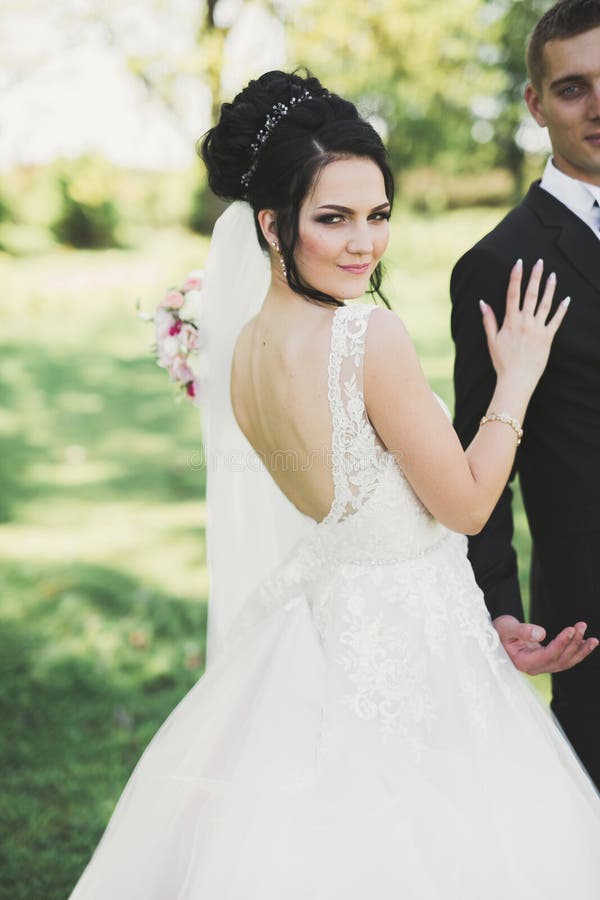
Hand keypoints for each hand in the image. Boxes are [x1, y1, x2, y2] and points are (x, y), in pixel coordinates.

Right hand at [480, 258, 569, 395]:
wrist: (516, 379)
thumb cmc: (502, 361)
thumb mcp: (492, 340)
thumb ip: (488, 320)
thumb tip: (482, 303)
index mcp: (510, 321)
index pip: (512, 294)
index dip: (515, 277)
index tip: (518, 263)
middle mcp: (525, 322)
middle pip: (530, 294)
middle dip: (534, 277)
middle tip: (539, 262)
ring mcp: (537, 329)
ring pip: (545, 304)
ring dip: (549, 289)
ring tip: (553, 275)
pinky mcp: (547, 338)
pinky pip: (556, 321)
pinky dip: (562, 310)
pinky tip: (567, 299)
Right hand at [492, 615, 598, 674]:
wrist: (496, 635)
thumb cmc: (498, 630)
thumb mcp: (506, 627)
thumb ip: (522, 630)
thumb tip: (541, 633)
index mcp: (523, 662)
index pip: (547, 655)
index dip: (561, 644)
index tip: (570, 629)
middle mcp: (534, 668)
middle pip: (560, 660)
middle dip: (573, 643)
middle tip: (581, 626)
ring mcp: (541, 667)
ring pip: (565, 662)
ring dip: (580, 650)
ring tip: (593, 639)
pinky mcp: (547, 662)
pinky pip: (565, 659)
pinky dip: (578, 652)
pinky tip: (588, 643)